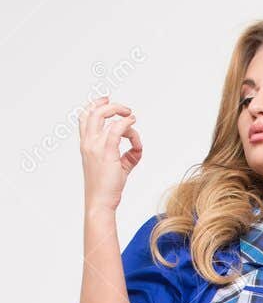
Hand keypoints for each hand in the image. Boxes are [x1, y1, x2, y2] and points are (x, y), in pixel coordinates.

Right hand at [79, 95, 141, 212]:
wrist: (100, 202)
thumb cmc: (106, 187)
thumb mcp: (118, 167)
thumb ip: (127, 155)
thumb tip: (137, 148)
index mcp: (86, 145)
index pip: (85, 117)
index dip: (94, 105)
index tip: (106, 100)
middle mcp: (88, 143)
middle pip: (93, 112)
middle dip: (110, 105)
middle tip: (125, 109)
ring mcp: (95, 146)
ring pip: (104, 117)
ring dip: (121, 114)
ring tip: (132, 118)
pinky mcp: (107, 152)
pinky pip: (117, 129)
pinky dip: (126, 124)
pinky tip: (132, 123)